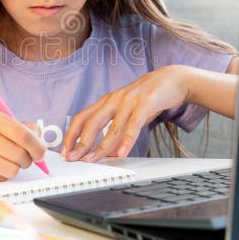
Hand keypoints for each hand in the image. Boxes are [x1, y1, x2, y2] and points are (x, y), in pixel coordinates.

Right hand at [0, 110, 45, 181]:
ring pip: (12, 169)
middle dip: (28, 160)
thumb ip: (18, 126)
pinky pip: (0, 178)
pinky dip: (1, 174)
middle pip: (20, 154)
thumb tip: (40, 135)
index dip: (37, 146)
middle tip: (25, 158)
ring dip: (15, 168)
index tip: (41, 152)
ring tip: (7, 161)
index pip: (22, 134)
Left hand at [62, 65, 190, 161]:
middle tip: (73, 158)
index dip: (71, 134)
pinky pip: (133, 125)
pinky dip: (127, 140)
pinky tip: (122, 153)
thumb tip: (109, 152)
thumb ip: (117, 131)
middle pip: (91, 123)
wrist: (173, 79)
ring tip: (92, 160)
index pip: (82, 117)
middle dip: (80, 143)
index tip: (65, 150)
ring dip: (101, 146)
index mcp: (106, 101)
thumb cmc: (149, 98)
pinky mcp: (145, 104)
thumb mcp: (129, 114)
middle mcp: (114, 99)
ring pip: (111, 127)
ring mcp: (129, 101)